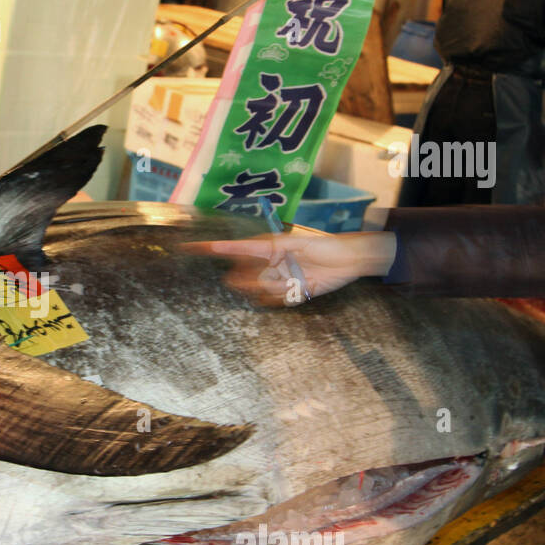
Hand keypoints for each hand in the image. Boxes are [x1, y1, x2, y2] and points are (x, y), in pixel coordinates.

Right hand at [183, 230, 397, 305]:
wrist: (352, 260)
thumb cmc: (327, 245)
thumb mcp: (299, 243)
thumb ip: (274, 249)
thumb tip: (250, 253)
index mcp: (269, 247)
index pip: (235, 248)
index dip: (213, 249)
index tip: (191, 248)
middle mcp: (271, 264)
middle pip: (246, 275)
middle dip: (247, 280)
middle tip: (262, 278)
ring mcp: (280, 278)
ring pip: (261, 290)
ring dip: (272, 289)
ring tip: (294, 280)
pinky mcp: (292, 292)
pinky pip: (278, 301)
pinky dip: (283, 299)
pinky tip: (298, 289)